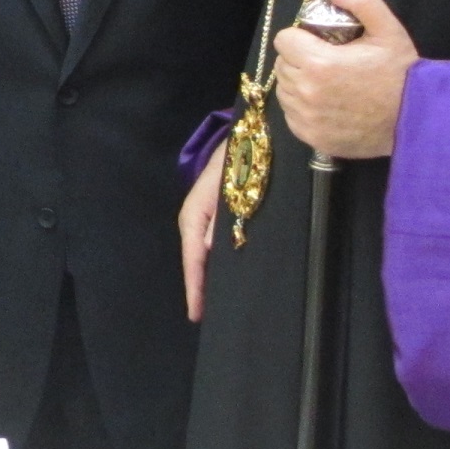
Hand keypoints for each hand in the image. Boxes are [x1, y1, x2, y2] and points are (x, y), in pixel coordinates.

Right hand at [181, 139, 225, 322]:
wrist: (257, 131)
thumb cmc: (243, 155)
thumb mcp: (231, 184)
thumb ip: (221, 215)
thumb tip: (209, 249)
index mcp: (196, 211)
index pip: (193, 255)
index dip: (195, 286)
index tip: (196, 314)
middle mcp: (200, 216)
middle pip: (196, 258)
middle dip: (200, 286)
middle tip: (207, 316)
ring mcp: (211, 215)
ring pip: (206, 252)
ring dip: (210, 275)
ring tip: (216, 303)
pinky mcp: (223, 212)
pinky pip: (217, 243)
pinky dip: (218, 261)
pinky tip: (229, 274)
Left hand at [272, 0, 418, 158]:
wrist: (416, 120)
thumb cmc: (401, 74)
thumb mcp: (388, 30)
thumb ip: (362, 2)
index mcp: (319, 63)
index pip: (284, 40)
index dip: (300, 38)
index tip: (317, 43)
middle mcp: (306, 92)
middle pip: (282, 65)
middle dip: (299, 60)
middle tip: (325, 63)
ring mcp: (307, 118)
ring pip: (285, 91)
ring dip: (298, 84)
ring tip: (326, 84)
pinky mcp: (311, 137)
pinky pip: (291, 115)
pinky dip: (303, 108)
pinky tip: (326, 104)